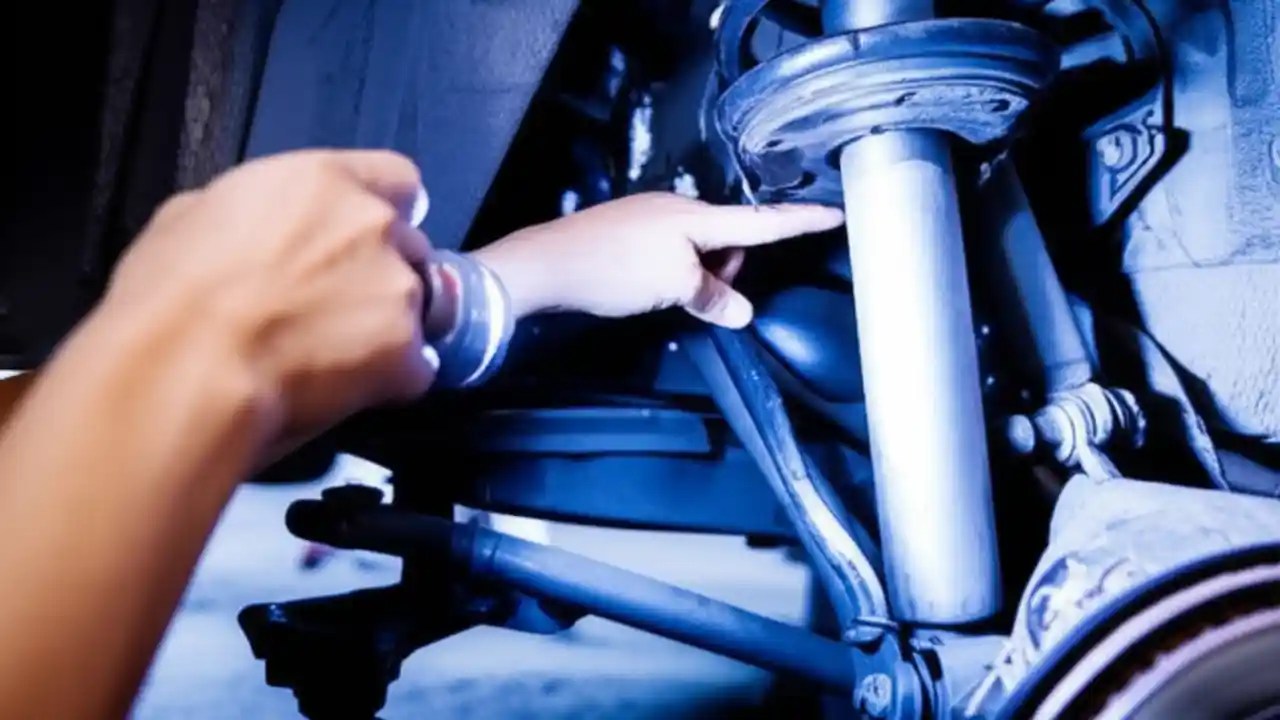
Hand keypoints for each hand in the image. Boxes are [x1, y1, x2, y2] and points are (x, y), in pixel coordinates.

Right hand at [100, 149, 434, 444]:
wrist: (189, 364)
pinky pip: (416, 369)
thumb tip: (254, 229)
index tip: (366, 239)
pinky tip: (341, 392)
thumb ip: (254, 211)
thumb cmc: (172, 293)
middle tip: (334, 310)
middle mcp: (375, 225)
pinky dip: (390, 382)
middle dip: (382, 276)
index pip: (398, 179)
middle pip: (410, 247)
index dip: (386, 211)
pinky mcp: (407, 352)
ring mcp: (398, 289)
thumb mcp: (194, 215)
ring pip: (419, 308)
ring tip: (331, 359)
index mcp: (324, 181)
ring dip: (388, 330)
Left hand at [473, 193, 843, 327]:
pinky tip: (649, 287)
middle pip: (729, 238)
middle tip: (703, 299)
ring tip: (669, 296)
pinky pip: (671, 247)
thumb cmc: (614, 271)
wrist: (546, 264)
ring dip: (699, 273)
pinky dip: (675, 270)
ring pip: (698, 246)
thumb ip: (713, 298)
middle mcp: (678, 207)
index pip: (761, 223)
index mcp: (697, 216)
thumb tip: (741, 312)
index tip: (836, 212)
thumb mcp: (672, 288)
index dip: (800, 222)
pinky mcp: (629, 228)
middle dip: (729, 269)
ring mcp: (651, 215)